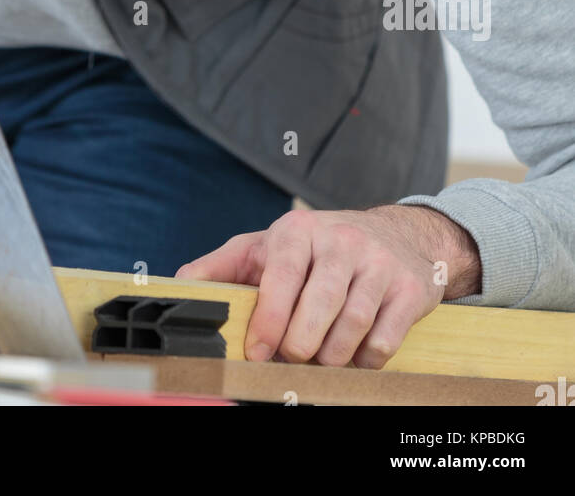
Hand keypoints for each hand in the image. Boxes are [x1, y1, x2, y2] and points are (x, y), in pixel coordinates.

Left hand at [175, 203, 481, 367]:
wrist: (396, 234)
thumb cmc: (318, 248)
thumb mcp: (268, 246)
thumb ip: (223, 267)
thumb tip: (179, 286)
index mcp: (299, 230)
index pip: (280, 276)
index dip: (267, 320)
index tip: (257, 353)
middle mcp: (341, 240)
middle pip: (318, 306)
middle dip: (300, 345)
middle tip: (293, 357)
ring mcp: (378, 262)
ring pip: (351, 326)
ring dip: (331, 356)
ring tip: (321, 357)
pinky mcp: (409, 288)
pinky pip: (383, 340)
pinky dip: (365, 359)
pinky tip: (355, 353)